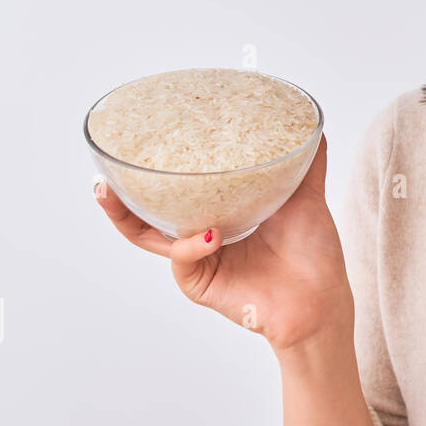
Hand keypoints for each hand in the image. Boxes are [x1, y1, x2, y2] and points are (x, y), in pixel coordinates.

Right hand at [95, 134, 353, 353]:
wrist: (322, 300)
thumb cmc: (314, 255)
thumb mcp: (306, 199)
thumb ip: (303, 164)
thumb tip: (312, 124)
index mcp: (223, 214)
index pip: (181, 190)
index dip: (159, 172)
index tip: (137, 146)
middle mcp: (203, 237)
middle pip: (149, 215)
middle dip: (119, 197)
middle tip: (102, 175)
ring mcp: (199, 261)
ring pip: (148, 237)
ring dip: (125, 217)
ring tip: (111, 194)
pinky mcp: (199, 283)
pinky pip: (183, 258)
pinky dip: (192, 243)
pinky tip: (211, 233)